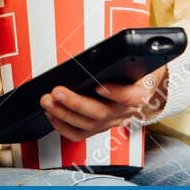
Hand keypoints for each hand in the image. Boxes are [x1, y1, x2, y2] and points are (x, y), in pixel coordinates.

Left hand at [40, 66, 168, 141]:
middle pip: (101, 112)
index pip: (130, 98)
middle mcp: (125, 111)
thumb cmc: (134, 70)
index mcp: (139, 94)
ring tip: (49, 101)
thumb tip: (98, 56)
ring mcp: (111, 122)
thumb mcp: (135, 60)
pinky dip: (63, 125)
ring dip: (64, 114)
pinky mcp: (98, 128)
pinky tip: (52, 113)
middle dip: (75, 103)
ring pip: (88, 125)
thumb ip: (123, 59)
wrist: (139, 83)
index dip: (115, 94)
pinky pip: (80, 134)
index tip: (99, 87)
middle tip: (57, 92)